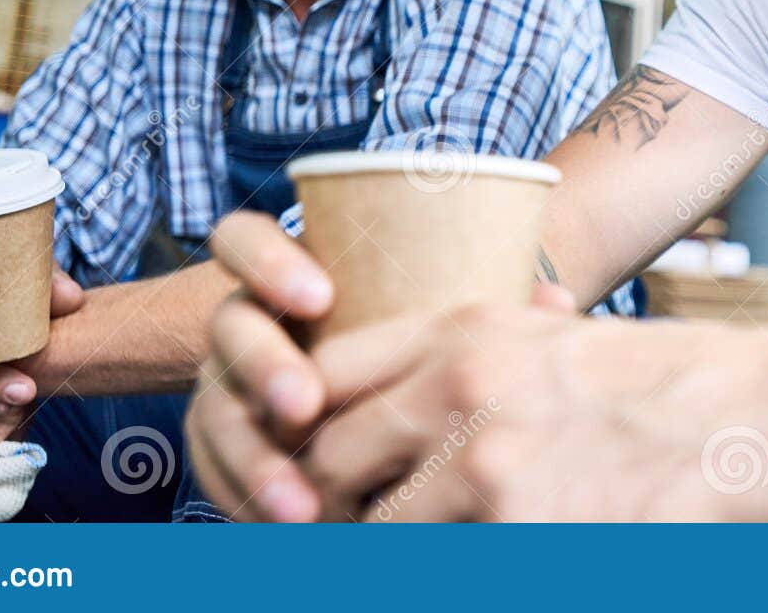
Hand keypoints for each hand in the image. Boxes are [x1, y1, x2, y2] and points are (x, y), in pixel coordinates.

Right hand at [184, 211, 572, 520]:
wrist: (383, 410)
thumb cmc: (424, 349)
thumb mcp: (445, 322)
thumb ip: (486, 306)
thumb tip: (553, 295)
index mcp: (286, 274)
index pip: (244, 243)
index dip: (271, 263)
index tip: (321, 298)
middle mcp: (247, 324)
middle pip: (230, 329)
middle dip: (263, 368)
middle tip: (303, 407)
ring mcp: (227, 387)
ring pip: (214, 413)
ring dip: (254, 459)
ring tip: (300, 502)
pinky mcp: (225, 447)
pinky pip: (214, 471)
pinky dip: (249, 500)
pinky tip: (288, 525)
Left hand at [298, 306, 767, 521]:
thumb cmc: (669, 379)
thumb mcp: (558, 335)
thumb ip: (473, 358)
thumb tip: (410, 404)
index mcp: (466, 331)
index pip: (326, 377)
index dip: (301, 429)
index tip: (311, 465)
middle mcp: (461, 391)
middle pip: (327, 467)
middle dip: (324, 511)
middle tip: (341, 530)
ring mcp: (489, 472)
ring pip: (372, 538)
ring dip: (382, 549)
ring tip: (435, 536)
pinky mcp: (526, 538)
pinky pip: (435, 566)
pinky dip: (449, 561)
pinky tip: (501, 544)